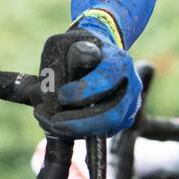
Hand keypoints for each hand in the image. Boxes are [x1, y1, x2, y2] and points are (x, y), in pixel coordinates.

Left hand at [34, 15, 141, 137]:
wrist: (94, 52)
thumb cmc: (74, 48)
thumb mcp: (60, 45)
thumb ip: (55, 67)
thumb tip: (55, 99)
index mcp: (119, 60)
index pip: (106, 79)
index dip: (83, 91)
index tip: (61, 95)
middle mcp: (130, 85)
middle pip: (112, 114)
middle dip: (80, 123)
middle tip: (54, 122)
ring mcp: (129, 105)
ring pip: (108, 128)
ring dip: (76, 131)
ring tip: (49, 123)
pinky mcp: (121, 121)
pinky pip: (102, 133)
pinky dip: (78, 133)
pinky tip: (56, 125)